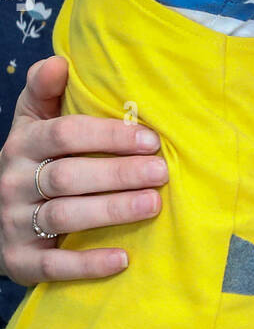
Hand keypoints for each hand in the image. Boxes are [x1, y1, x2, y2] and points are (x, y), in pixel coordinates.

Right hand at [0, 56, 167, 284]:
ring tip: (153, 204)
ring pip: (64, 215)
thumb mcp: (34, 122)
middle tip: (162, 172)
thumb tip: (59, 61)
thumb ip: (45, 91)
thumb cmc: (35, 159)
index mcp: (22, 143)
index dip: (108, 136)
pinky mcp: (18, 262)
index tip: (152, 139)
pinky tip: (123, 259)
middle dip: (119, 173)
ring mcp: (13, 224)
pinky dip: (87, 264)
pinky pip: (52, 267)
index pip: (64, 133)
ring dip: (112, 211)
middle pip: (68, 175)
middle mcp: (13, 182)